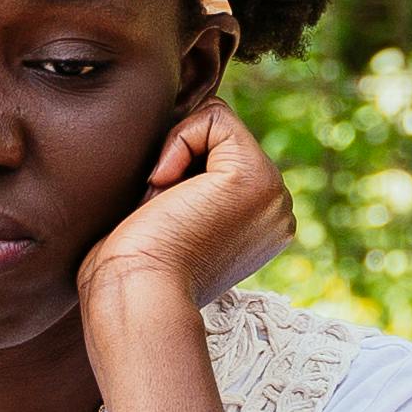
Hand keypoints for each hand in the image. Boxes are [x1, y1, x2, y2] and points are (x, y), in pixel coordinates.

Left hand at [77, 96, 296, 326]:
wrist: (135, 294)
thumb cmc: (134, 267)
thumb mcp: (173, 218)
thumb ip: (192, 189)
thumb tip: (180, 149)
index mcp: (261, 224)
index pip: (222, 159)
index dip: (179, 169)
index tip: (163, 216)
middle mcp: (277, 211)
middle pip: (221, 139)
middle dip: (179, 161)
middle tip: (164, 214)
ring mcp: (274, 195)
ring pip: (218, 124)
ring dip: (176, 155)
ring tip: (168, 207)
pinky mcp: (255, 178)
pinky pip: (215, 116)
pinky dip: (179, 141)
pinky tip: (166, 189)